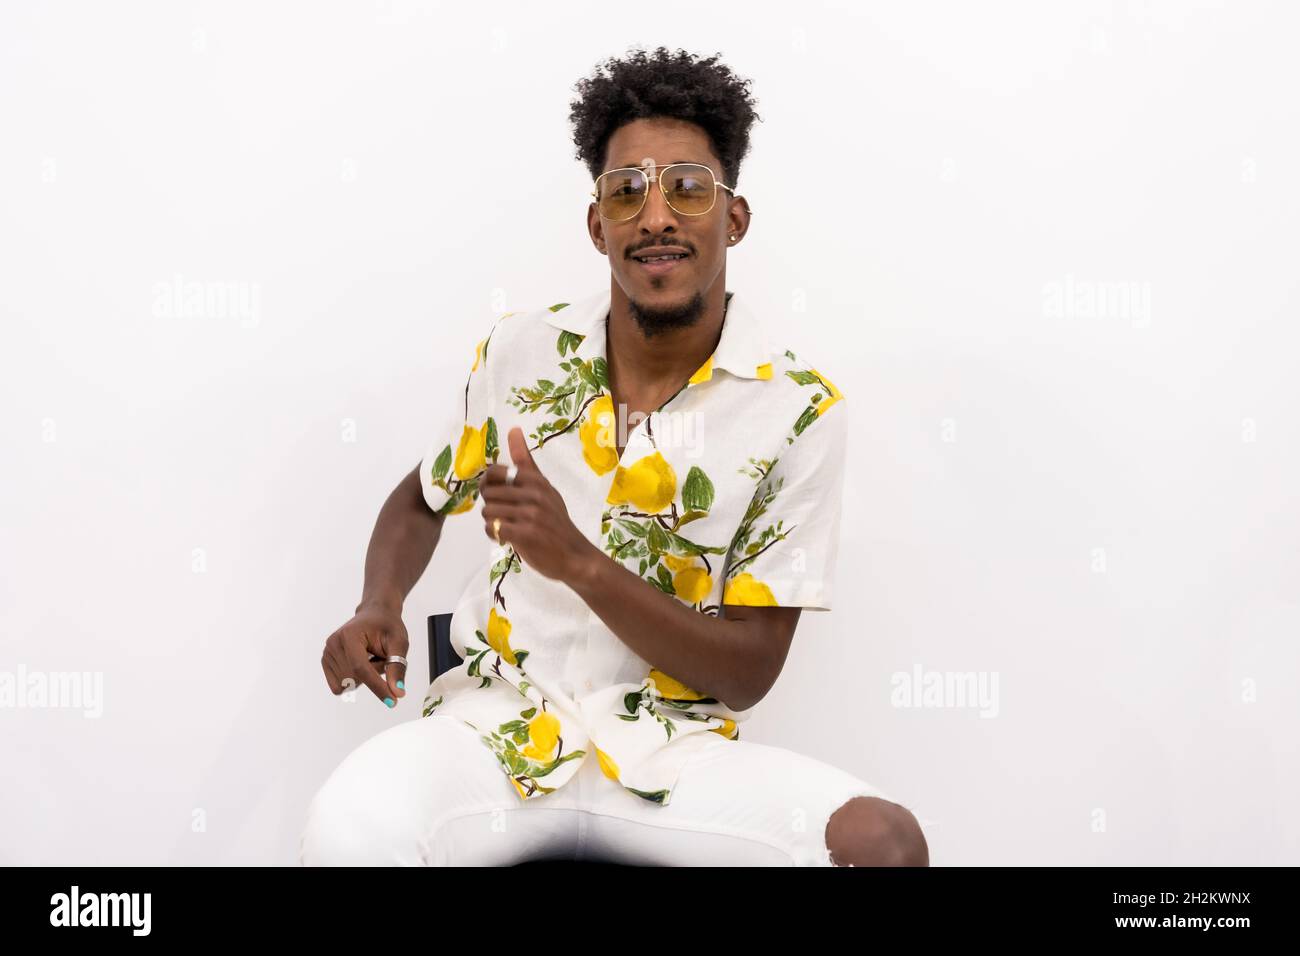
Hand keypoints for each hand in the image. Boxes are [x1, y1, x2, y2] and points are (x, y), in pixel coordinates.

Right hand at [320, 602, 408, 706]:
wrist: (375, 615)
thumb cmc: (387, 626)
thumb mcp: (399, 642)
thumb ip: (397, 666)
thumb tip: (397, 692)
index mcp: (349, 635)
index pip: (361, 668)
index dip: (377, 686)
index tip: (393, 701)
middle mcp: (333, 643)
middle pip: (356, 678)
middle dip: (375, 675)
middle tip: (382, 656)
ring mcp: (327, 653)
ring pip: (348, 684)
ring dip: (365, 677)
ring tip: (371, 657)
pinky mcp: (326, 662)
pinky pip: (341, 686)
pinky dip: (355, 680)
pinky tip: (361, 663)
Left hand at [480, 426, 596, 582]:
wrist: (575, 556)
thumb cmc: (556, 522)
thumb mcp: (545, 488)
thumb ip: (525, 462)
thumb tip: (514, 429)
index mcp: (536, 480)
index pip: (495, 472)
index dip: (488, 484)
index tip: (495, 494)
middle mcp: (534, 494)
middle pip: (488, 493)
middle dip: (491, 506)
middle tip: (505, 515)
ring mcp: (530, 514)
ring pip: (488, 511)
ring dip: (492, 522)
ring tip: (506, 527)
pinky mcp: (525, 534)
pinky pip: (493, 528)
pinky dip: (494, 534)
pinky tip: (505, 537)